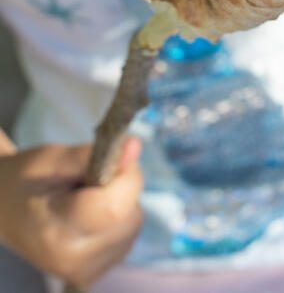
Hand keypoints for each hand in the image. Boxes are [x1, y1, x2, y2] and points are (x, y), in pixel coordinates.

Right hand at [0, 136, 143, 286]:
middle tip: (96, 175)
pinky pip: (126, 238)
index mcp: (56, 231)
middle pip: (129, 217)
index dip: (126, 175)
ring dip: (123, 203)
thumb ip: (96, 154)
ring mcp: (83, 272)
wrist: (6, 210)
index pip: (114, 207)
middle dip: (124, 187)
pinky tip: (94, 214)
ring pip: (132, 226)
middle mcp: (72, 260)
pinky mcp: (93, 274)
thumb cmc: (28, 179)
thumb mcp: (55, 158)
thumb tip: (135, 146)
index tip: (119, 154)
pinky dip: (119, 219)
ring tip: (90, 196)